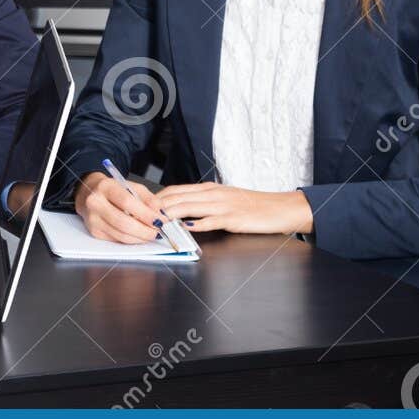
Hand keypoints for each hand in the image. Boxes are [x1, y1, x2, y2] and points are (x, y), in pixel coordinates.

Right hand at [74, 171, 164, 244]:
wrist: (89, 193)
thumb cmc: (112, 190)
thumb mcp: (131, 187)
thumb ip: (147, 198)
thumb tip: (160, 212)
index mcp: (105, 187)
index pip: (127, 202)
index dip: (146, 214)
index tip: (160, 220)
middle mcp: (95, 203)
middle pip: (123, 222)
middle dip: (145, 230)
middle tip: (158, 231)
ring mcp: (93, 219)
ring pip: (121, 235)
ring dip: (140, 238)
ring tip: (151, 234)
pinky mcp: (94, 231)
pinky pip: (117, 240)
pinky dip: (132, 240)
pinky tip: (139, 235)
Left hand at [153, 182, 313, 234]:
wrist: (280, 207)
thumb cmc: (252, 205)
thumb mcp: (223, 198)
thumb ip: (203, 202)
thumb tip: (180, 208)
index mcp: (208, 189)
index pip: (174, 190)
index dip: (155, 198)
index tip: (139, 206)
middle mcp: (212, 194)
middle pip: (176, 198)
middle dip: (155, 207)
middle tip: (139, 216)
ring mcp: (222, 205)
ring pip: (188, 207)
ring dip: (169, 215)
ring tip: (154, 222)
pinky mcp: (233, 218)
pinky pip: (210, 220)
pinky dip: (195, 225)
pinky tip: (184, 229)